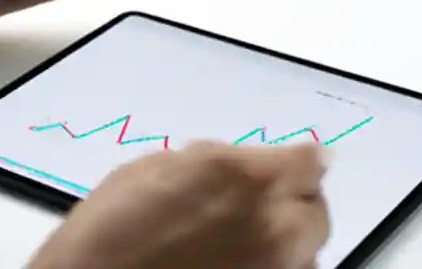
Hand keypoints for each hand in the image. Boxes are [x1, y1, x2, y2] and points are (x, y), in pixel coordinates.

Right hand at [28, 142, 331, 268]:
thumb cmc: (107, 232)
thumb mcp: (155, 169)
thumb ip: (217, 164)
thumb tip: (246, 162)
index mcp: (246, 178)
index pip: (308, 162)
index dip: (296, 163)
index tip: (290, 166)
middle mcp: (273, 227)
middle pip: (314, 211)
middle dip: (291, 205)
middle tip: (257, 209)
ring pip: (306, 254)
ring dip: (284, 244)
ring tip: (240, 245)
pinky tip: (236, 266)